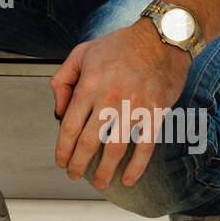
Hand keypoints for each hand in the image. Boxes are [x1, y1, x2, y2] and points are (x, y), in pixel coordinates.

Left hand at [49, 18, 191, 188]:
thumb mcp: (81, 53)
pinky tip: (128, 179)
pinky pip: (145, 147)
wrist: (161, 38)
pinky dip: (136, 167)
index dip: (63, 149)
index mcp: (88, 85)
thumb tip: (59, 111)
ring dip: (104, 171)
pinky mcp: (155, 113)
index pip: (70, 126)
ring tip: (98, 182)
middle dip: (79, 164)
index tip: (61, 161)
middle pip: (89, 142)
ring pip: (115, 149)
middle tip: (74, 175)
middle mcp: (109, 99)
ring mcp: (134, 107)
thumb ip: (62, 80)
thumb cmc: (120, 45)